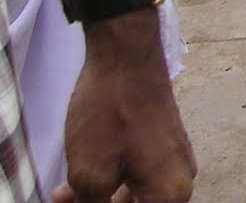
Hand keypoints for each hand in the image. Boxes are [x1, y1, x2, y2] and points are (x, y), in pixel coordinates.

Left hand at [51, 16, 195, 202]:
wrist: (127, 56)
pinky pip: (141, 175)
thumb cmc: (110, 114)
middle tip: (64, 199)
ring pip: (137, 194)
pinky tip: (85, 172)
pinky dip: (113, 180)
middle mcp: (181, 180)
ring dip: (102, 198)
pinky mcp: (166, 142)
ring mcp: (177, 159)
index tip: (76, 201)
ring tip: (65, 192)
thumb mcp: (90, 176)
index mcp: (170, 195)